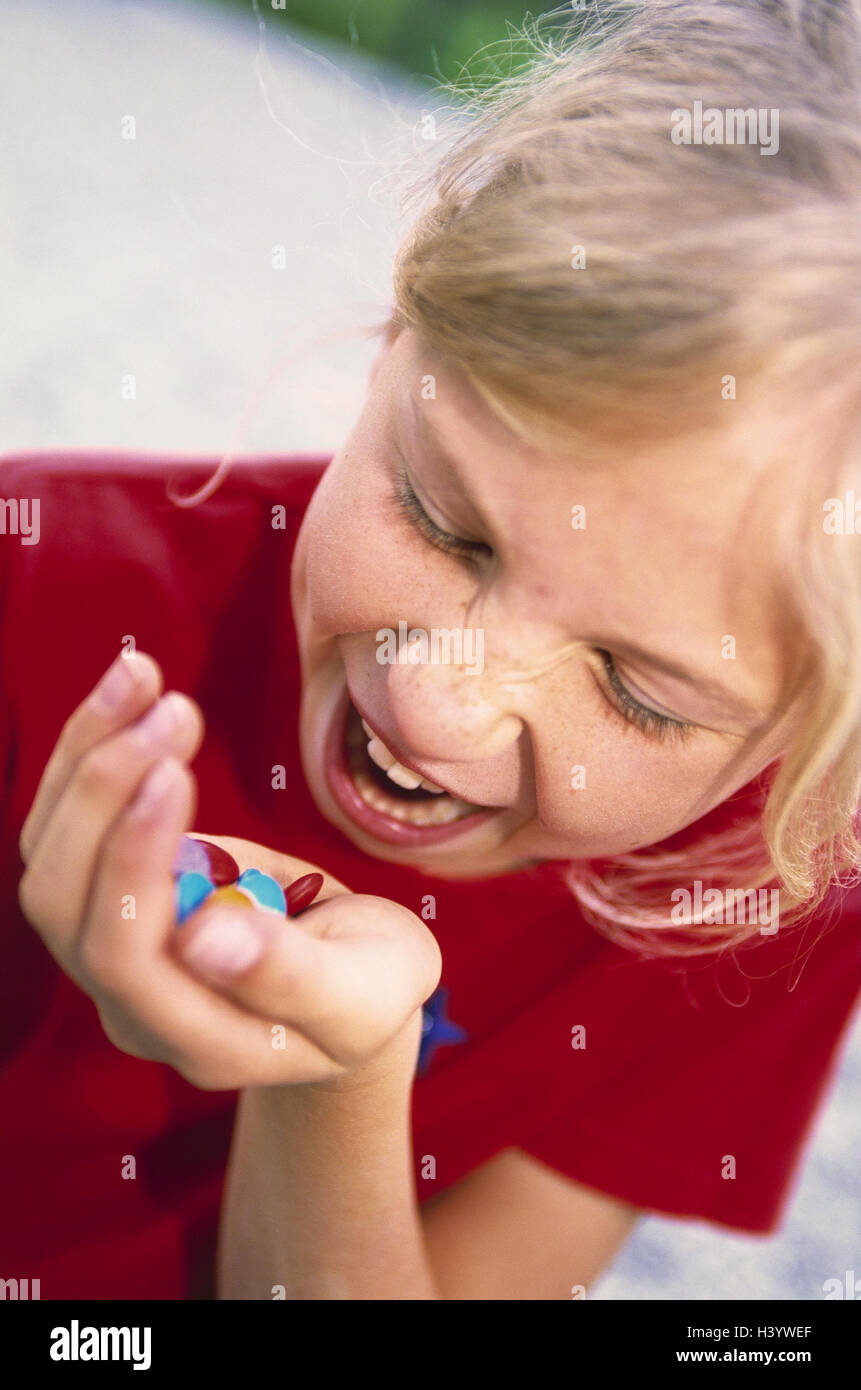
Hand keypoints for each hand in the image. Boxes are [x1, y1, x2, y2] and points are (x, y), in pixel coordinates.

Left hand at [18, 652, 440, 1090]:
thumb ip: (291, 976)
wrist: (352, 987)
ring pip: (50, 857)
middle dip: (103, 794)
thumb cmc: (371, 989)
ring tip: (142, 676)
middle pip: (64, 904)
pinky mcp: (112, 897)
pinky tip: (131, 691)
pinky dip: (89, 753)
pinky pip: (69, 825)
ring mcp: (111, 951)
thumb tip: (205, 939)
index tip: (173, 772)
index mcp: (197, 1036)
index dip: (133, 863)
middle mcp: (131, 1003)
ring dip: (88, 759)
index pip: (127, 956)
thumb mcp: (366, 991)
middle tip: (172, 708)